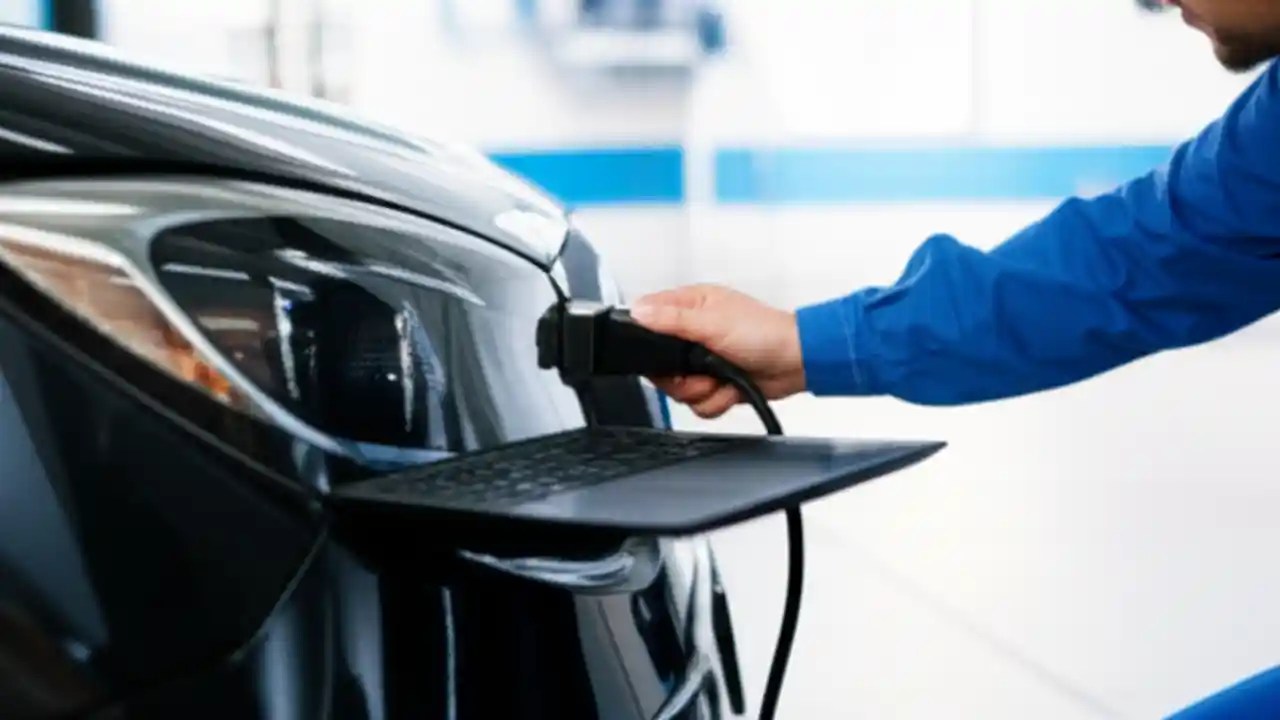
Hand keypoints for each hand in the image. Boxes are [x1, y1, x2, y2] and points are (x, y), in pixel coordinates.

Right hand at [630, 284, 804, 417]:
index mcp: (689, 307)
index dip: (649, 343)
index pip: (649, 321)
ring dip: (702, 391)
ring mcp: (702, 362)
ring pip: (678, 389)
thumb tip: (638, 311)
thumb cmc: (765, 332)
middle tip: (701, 370)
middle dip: (681, 378)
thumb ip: (672, 319)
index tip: (665, 355)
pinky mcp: (714, 384)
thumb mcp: (713, 322)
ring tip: (721, 379)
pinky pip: (697, 403)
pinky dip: (715, 401)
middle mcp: (692, 334)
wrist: (796, 363)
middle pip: (659, 366)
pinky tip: (730, 389)